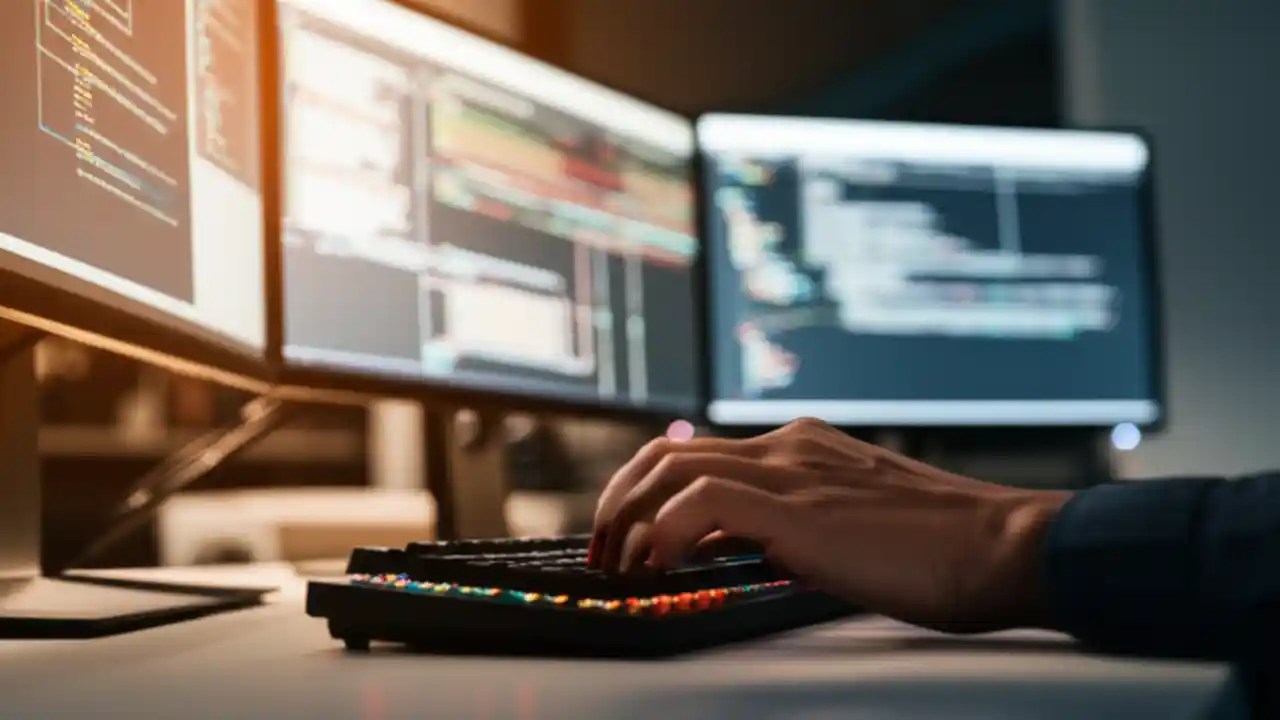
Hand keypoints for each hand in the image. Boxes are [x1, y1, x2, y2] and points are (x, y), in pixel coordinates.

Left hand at [590, 418, 1069, 631]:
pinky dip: (661, 532)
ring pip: (671, 468)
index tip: (626, 537)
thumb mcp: (857, 523)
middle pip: (667, 453)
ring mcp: (793, 472)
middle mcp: (788, 447)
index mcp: (801, 446)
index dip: (646, 491)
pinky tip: (657, 567)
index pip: (696, 451)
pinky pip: (701, 502)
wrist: (1004, 545)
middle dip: (618, 501)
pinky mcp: (799, 510)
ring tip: (618, 567)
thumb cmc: (944, 549)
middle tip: (604, 552)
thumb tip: (744, 551)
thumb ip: (800, 524)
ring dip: (628, 518)